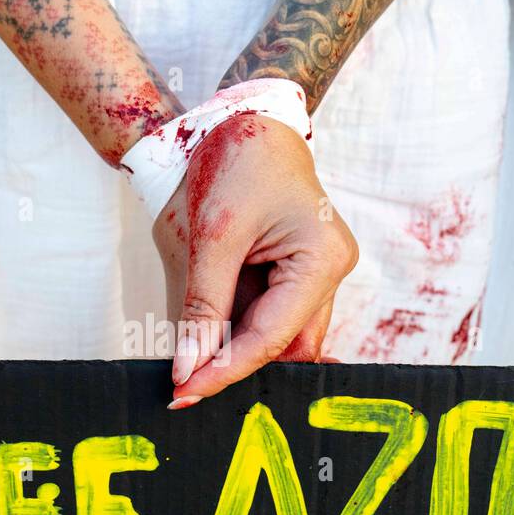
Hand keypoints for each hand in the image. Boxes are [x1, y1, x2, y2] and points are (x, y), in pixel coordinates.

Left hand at [152, 115, 357, 406]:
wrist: (245, 119)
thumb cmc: (232, 161)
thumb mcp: (209, 236)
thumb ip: (201, 307)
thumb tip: (187, 368)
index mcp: (322, 258)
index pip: (272, 338)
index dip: (225, 371)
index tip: (184, 395)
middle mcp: (331, 270)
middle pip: (284, 346)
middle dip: (234, 362)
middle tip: (181, 382)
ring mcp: (319, 271)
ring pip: (277, 335)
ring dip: (233, 342)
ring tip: (188, 346)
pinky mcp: (300, 270)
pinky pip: (269, 313)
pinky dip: (235, 323)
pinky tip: (205, 322)